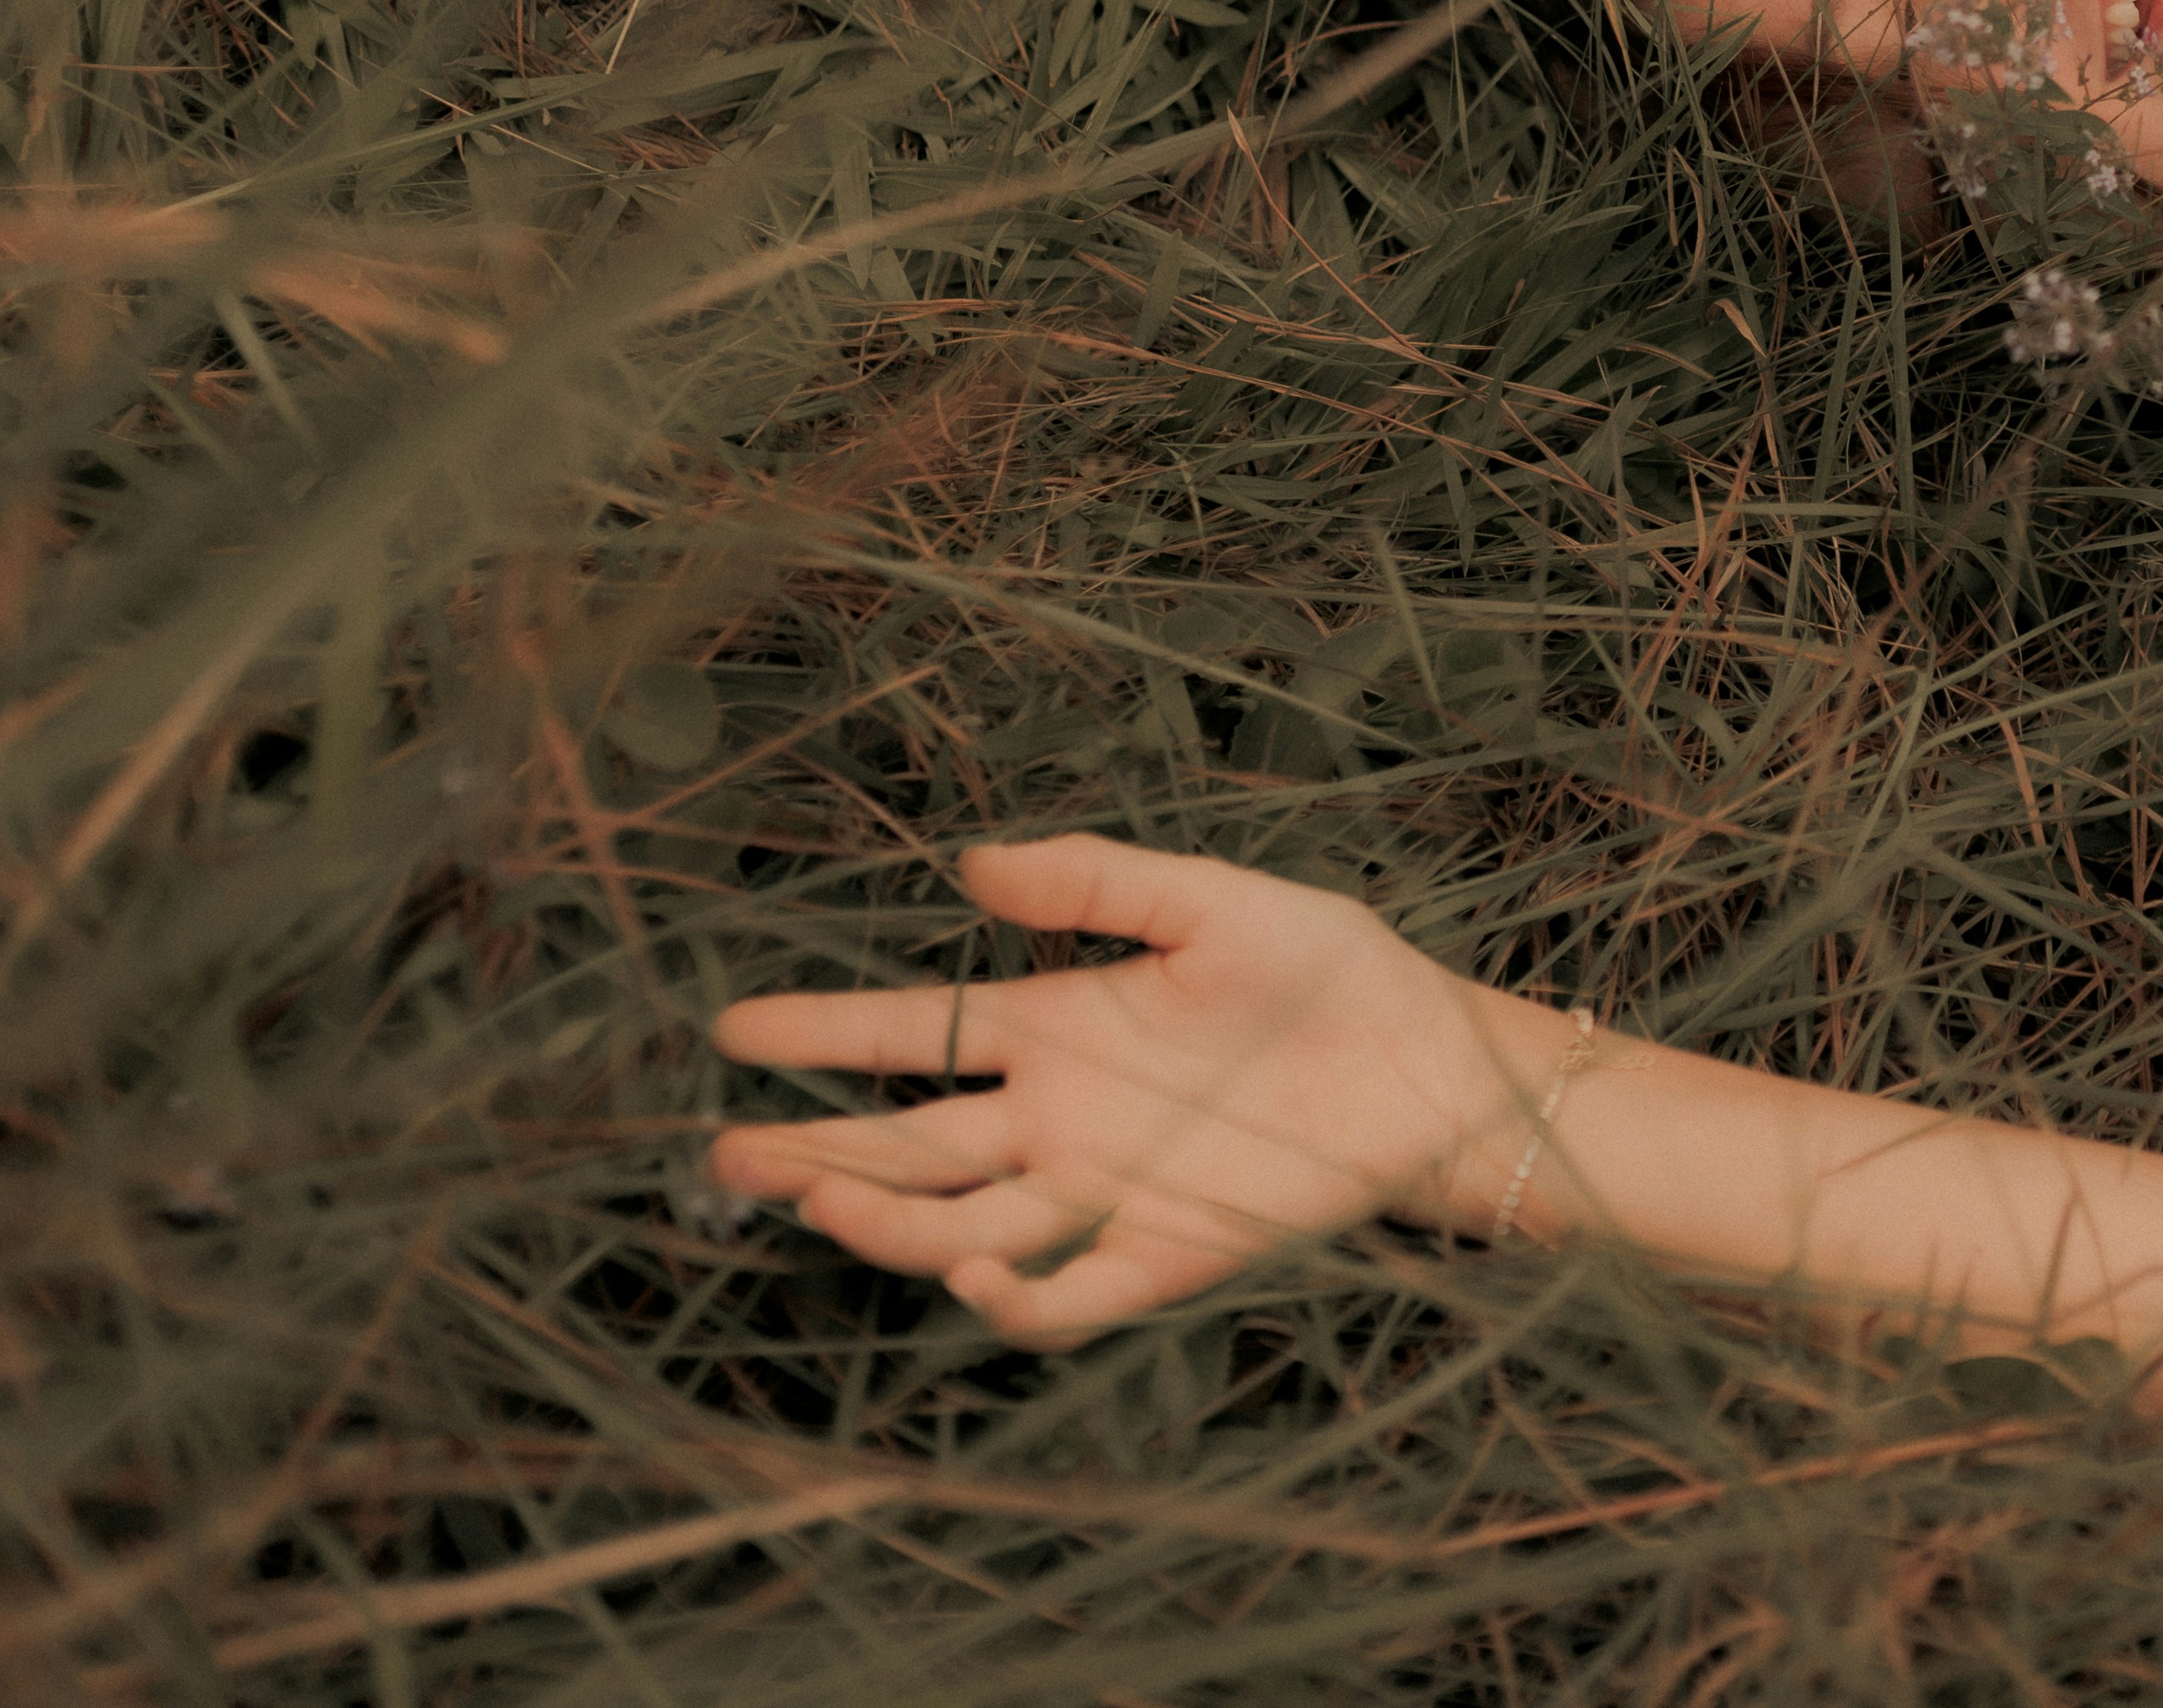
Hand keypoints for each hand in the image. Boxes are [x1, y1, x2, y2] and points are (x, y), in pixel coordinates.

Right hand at [708, 836, 1497, 1347]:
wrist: (1433, 1060)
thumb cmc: (1329, 971)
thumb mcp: (1211, 902)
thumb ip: (1097, 883)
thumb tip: (972, 862)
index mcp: (1059, 1026)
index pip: (913, 1035)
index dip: (822, 1035)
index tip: (732, 1030)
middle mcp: (1060, 1119)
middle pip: (910, 1145)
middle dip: (815, 1149)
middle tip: (728, 1154)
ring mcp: (1104, 1192)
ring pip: (963, 1226)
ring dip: (891, 1222)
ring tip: (827, 1197)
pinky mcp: (1168, 1254)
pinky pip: (1072, 1294)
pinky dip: (1017, 1299)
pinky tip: (975, 1274)